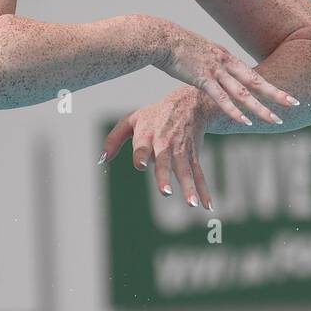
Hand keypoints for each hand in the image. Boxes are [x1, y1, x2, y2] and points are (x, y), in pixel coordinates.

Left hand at [101, 89, 213, 209]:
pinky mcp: (193, 157)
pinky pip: (199, 175)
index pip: (142, 147)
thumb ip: (114, 139)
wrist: (188, 105)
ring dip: (189, 188)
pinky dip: (204, 190)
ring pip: (186, 171)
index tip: (139, 164)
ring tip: (191, 204)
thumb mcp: (130, 120)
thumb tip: (103, 158)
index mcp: (147, 136)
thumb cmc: (153, 116)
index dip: (141, 155)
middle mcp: (165, 144)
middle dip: (165, 176)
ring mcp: (181, 152)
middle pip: (165, 162)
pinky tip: (207, 206)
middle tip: (166, 192)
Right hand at [155, 23, 296, 126]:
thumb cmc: (174, 45)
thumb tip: (207, 70)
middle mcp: (226, 63)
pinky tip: (245, 121)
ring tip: (276, 120)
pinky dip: (234, 111)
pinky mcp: (201, 78)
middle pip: (256, 82)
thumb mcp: (197, 51)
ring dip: (261, 108)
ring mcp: (215, 71)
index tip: (285, 95)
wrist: (161, 38)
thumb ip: (206, 62)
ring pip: (243, 93)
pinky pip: (221, 98)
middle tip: (295, 104)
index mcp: (226, 56)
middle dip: (277, 94)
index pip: (252, 74)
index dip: (270, 85)